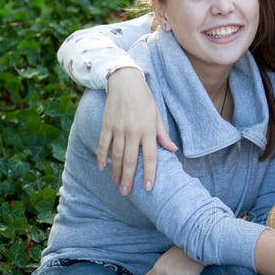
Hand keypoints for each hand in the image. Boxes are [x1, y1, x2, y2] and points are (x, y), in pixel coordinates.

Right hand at [98, 68, 177, 194]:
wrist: (124, 81)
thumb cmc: (144, 99)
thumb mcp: (157, 115)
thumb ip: (162, 134)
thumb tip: (173, 150)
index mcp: (147, 130)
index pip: (150, 157)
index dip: (149, 173)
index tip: (148, 188)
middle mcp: (133, 131)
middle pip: (131, 160)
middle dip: (129, 178)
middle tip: (126, 193)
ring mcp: (118, 129)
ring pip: (117, 155)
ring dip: (116, 171)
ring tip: (117, 184)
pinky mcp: (106, 125)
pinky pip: (103, 144)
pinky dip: (102, 156)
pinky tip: (102, 168)